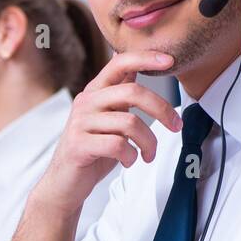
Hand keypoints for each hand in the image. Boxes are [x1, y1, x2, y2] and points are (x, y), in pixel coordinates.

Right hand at [33, 50, 182, 213]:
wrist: (65, 182)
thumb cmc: (92, 149)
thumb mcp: (108, 117)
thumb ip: (120, 94)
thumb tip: (140, 68)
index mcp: (95, 91)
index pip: (120, 63)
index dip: (145, 58)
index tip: (169, 61)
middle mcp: (86, 102)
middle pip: (132, 92)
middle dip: (162, 109)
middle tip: (176, 126)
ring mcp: (81, 123)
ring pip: (130, 123)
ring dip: (149, 142)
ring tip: (148, 154)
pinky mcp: (79, 145)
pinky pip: (118, 145)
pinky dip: (131, 156)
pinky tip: (129, 161)